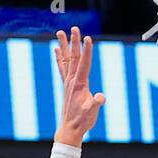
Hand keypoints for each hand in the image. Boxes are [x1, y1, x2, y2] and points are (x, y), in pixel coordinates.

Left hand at [54, 28, 105, 146]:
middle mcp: (72, 81)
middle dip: (74, 42)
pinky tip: (56, 50)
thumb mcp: (91, 113)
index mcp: (79, 84)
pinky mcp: (67, 86)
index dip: (87, 51)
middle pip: (73, 57)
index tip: (88, 37)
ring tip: (60, 32)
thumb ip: (96, 104)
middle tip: (75, 27)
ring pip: (66, 59)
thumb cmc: (82, 121)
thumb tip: (101, 97)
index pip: (84, 63)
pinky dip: (59, 58)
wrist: (70, 130)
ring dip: (64, 45)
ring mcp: (68, 82)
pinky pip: (62, 68)